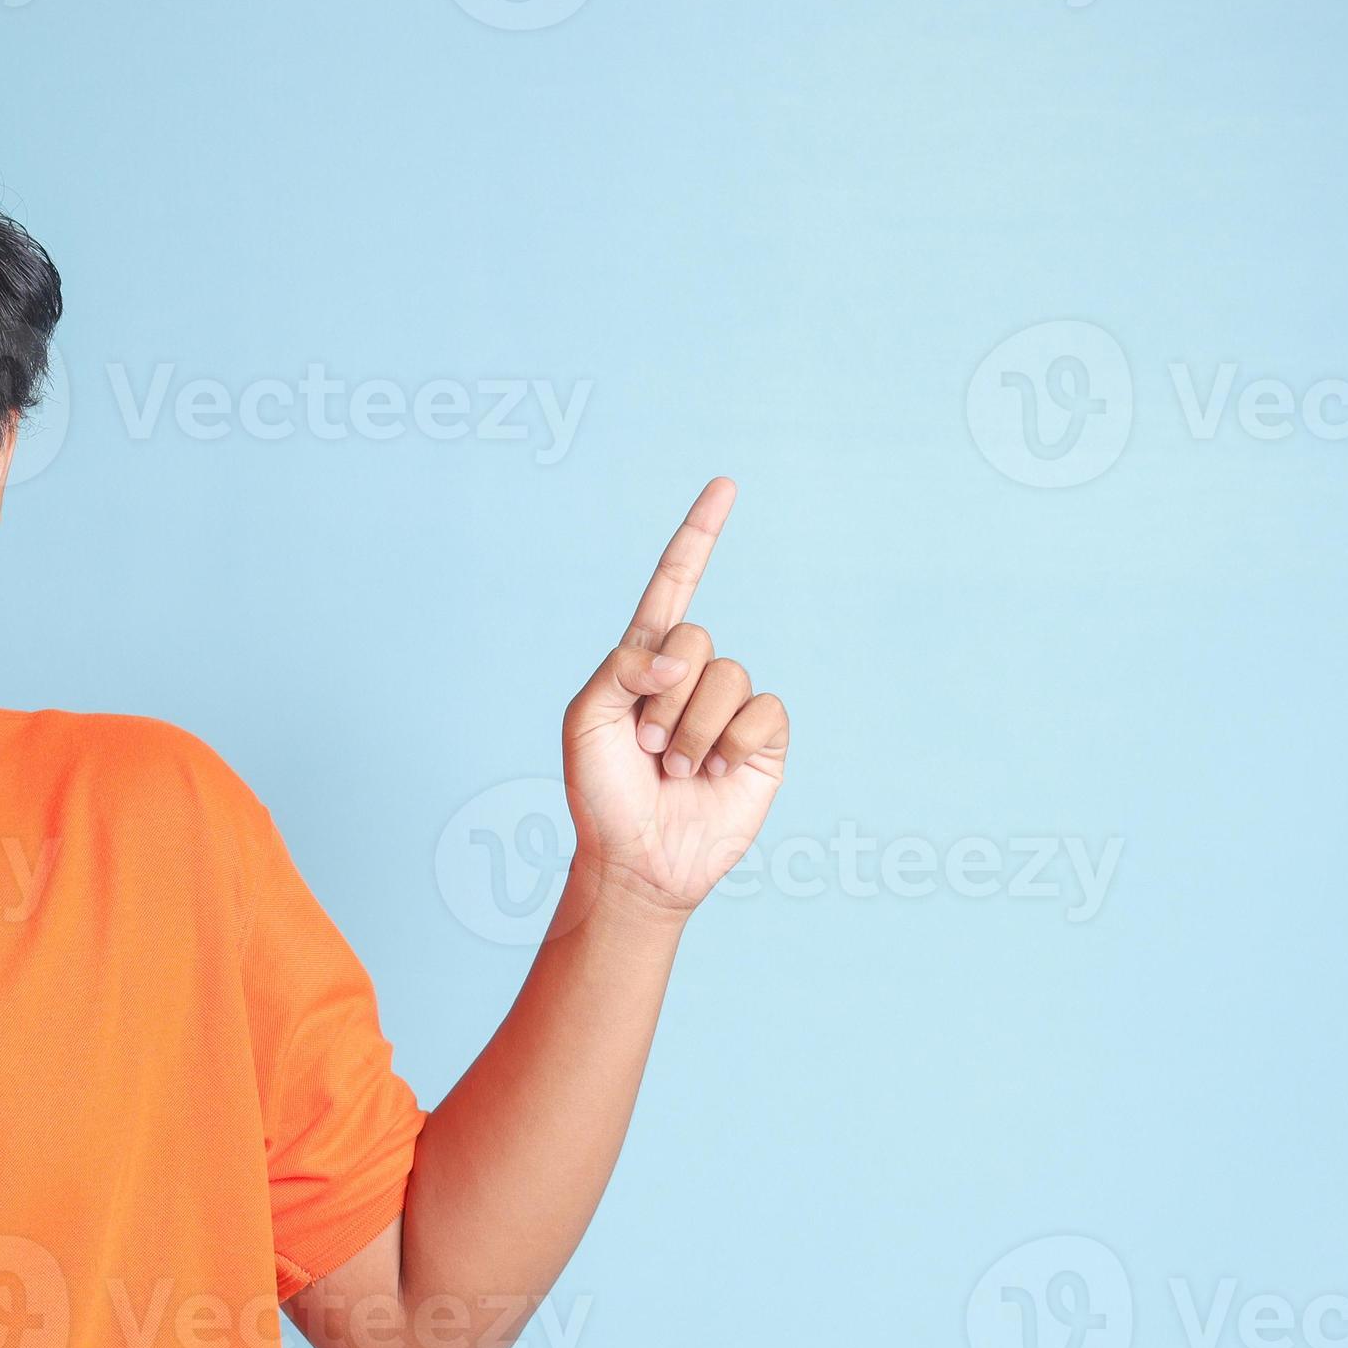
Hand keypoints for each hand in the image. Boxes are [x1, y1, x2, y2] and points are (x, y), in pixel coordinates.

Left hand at [560, 478, 789, 917]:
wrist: (637, 861)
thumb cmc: (601, 794)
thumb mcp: (584, 721)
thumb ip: (620, 669)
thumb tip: (679, 656)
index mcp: (644, 660)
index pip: (674, 584)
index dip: (700, 536)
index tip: (725, 486)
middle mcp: (691, 675)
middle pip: (695, 639)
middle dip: (664, 699)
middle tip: (646, 748)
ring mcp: (730, 707)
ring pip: (727, 679)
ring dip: (693, 732)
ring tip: (675, 770)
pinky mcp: (763, 741)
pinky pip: (763, 712)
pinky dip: (732, 744)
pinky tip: (715, 775)